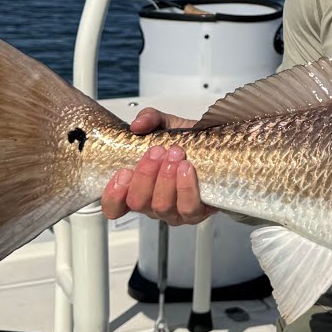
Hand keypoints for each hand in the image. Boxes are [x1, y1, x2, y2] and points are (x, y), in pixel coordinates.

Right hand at [101, 108, 213, 225]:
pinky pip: (188, 207)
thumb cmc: (187, 142)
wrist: (218, 147)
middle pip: (137, 202)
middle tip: (157, 151)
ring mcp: (174, 212)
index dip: (113, 195)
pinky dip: (186, 187)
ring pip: (161, 206)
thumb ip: (149, 119)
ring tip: (176, 154)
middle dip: (145, 175)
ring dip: (166, 178)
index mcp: (137, 188)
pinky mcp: (196, 213)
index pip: (114, 207)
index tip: (123, 172)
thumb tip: (138, 125)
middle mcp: (152, 204)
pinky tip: (187, 168)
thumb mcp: (166, 125)